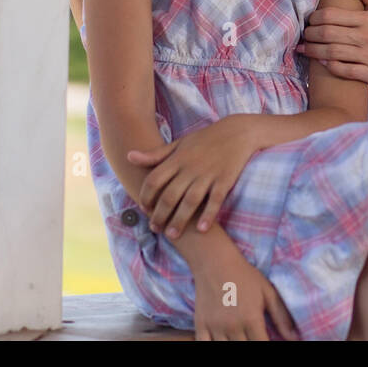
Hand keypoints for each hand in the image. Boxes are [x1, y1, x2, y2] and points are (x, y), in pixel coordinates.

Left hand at [127, 116, 264, 238]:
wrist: (238, 132)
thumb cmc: (205, 139)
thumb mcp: (179, 144)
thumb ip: (155, 155)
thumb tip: (129, 157)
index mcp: (178, 159)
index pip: (154, 180)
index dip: (146, 196)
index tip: (144, 208)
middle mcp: (191, 168)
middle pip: (170, 195)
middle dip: (160, 214)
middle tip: (155, 228)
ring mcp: (208, 175)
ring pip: (190, 201)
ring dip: (180, 220)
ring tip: (172, 234)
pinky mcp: (225, 180)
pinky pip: (215, 200)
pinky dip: (208, 215)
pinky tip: (201, 229)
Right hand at [192, 245, 298, 340]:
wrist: (215, 261)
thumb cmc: (245, 275)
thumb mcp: (268, 292)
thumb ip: (282, 317)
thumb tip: (295, 338)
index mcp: (251, 319)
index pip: (262, 346)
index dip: (266, 346)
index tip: (266, 340)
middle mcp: (233, 326)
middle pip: (244, 350)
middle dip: (251, 346)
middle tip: (253, 336)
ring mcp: (215, 327)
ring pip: (225, 349)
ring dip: (234, 346)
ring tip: (240, 337)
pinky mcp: (200, 325)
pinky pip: (203, 344)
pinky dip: (213, 345)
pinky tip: (223, 339)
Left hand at [296, 0, 367, 84]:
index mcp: (366, 19)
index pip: (331, 15)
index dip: (315, 18)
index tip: (309, 21)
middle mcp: (366, 37)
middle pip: (328, 34)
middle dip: (310, 35)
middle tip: (303, 36)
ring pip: (332, 52)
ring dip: (314, 51)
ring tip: (304, 49)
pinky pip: (344, 70)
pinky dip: (329, 66)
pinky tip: (321, 62)